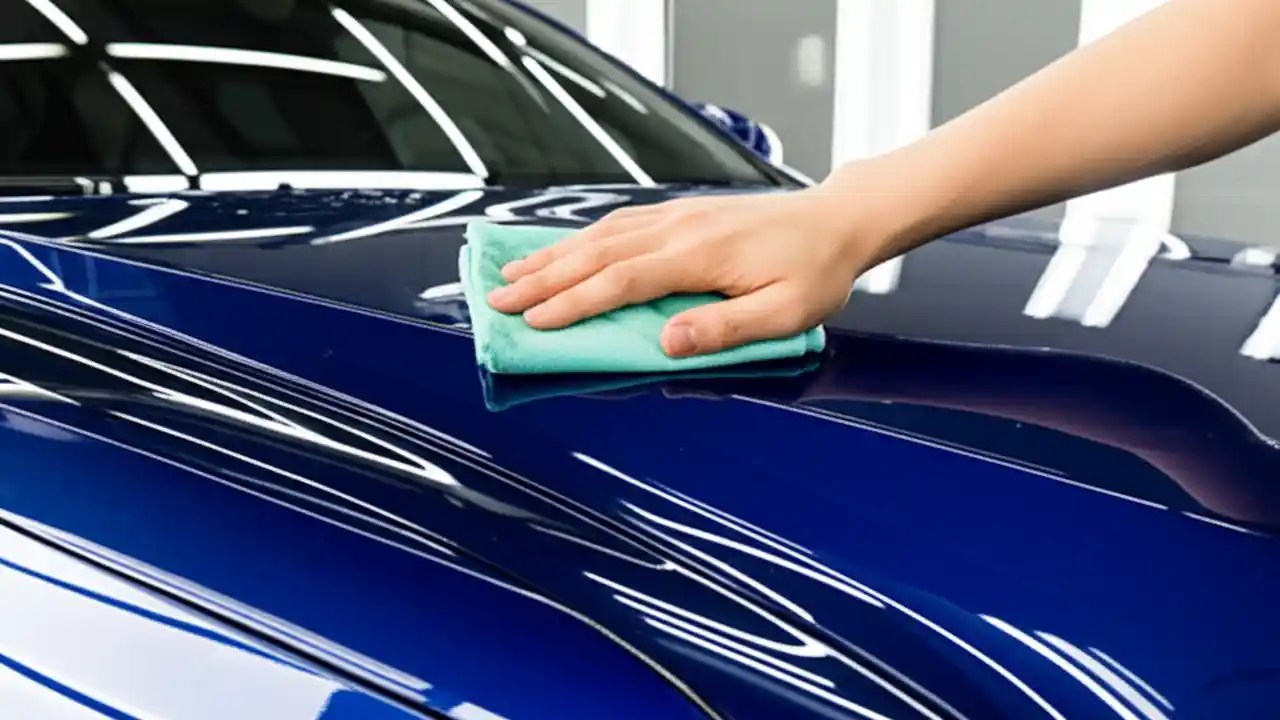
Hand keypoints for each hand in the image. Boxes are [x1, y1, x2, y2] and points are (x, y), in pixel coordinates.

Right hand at [487, 180, 879, 356]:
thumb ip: (725, 329)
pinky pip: (621, 222)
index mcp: (700, 256)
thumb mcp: (785, 313)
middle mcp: (680, 228)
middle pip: (597, 252)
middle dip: (544, 277)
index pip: (622, 280)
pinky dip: (582, 237)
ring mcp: (679, 215)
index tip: (534, 320)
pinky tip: (563, 249)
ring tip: (512, 271)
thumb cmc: (816, 272)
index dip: (574, 301)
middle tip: (497, 297)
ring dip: (554, 254)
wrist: (838, 219)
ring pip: (602, 233)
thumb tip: (666, 342)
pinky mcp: (683, 212)